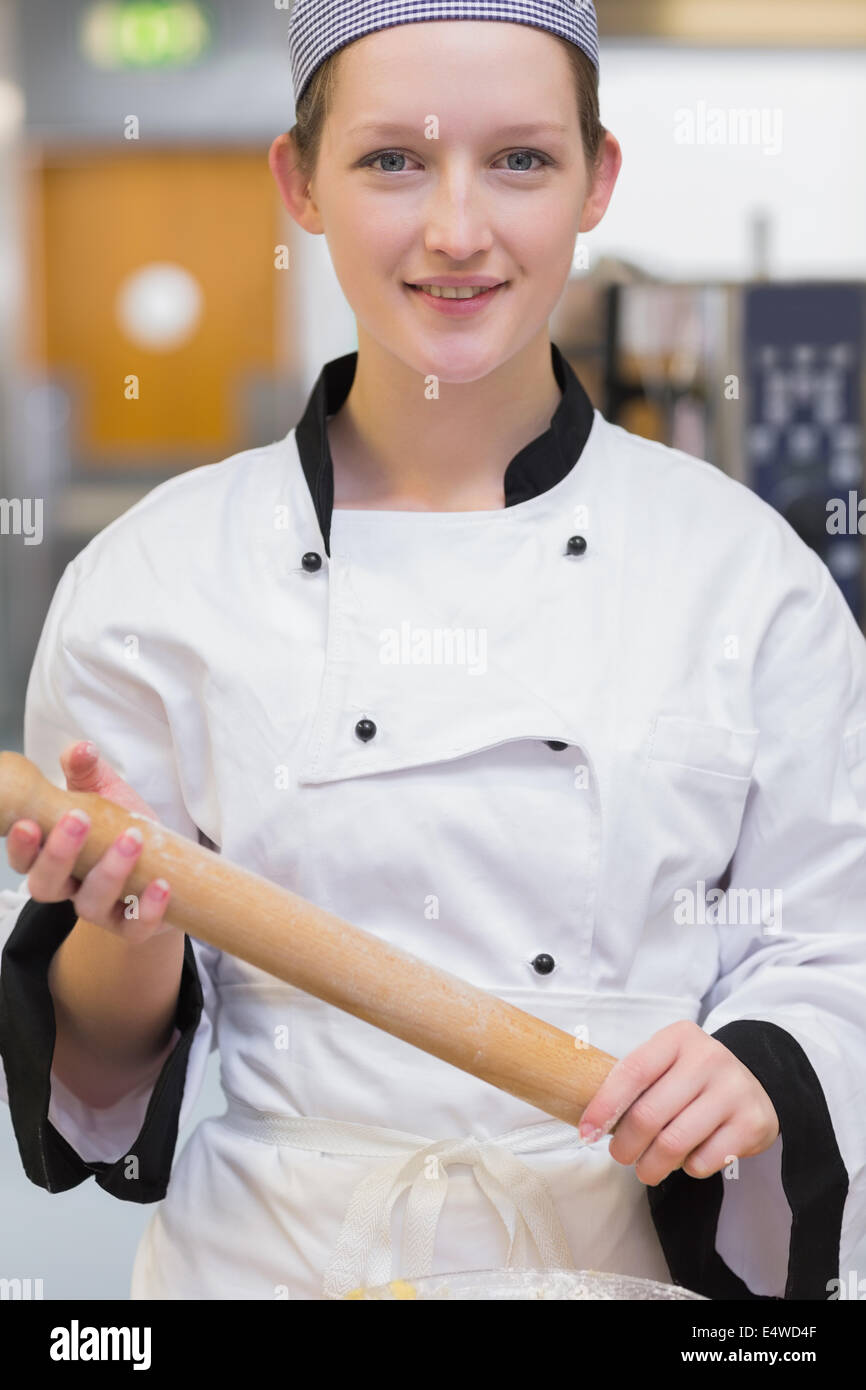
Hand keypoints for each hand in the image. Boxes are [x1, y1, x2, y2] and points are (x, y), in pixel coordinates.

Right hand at [5, 741, 174, 944]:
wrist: (165, 869)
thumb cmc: (122, 829)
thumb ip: (86, 771)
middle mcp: (69, 888)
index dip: (20, 845)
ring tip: (131, 837)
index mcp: (53, 857)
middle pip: (44, 886)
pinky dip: (148, 910)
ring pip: (90, 905)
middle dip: (58, 853)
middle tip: (78, 818)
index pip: (23, 858)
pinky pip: (135, 928)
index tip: (27, 822)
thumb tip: (82, 748)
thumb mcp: (104, 794)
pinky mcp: (134, 927)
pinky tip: (161, 884)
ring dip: (109, 872)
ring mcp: (100, 911)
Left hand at [578, 1020, 779, 1184]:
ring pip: (674, 1143)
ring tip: (647, 1169)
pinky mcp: (752, 1122)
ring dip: (652, 1165)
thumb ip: (637, 1082)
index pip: (633, 1072)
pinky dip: (688, 1168)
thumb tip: (592, 1122)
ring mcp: (734, 1090)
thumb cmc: (694, 1078)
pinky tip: (688, 1159)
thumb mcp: (668, 1064)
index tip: (587, 1132)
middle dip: (625, 1145)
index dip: (604, 1106)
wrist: (755, 1085)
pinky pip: (704, 1160)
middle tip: (621, 1156)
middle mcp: (708, 1058)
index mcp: (679, 1037)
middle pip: (649, 1114)